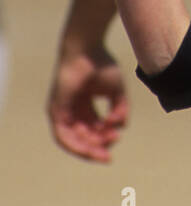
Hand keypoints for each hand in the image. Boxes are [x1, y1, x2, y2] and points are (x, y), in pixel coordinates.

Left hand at [47, 43, 128, 162]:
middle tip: (109, 156)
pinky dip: (74, 145)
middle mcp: (72, 110)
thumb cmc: (101, 64)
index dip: (105, 136)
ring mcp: (62, 111)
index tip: (118, 137)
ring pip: (72, 140)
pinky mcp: (55, 111)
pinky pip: (62, 136)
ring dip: (87, 149)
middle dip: (97, 147)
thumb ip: (121, 109)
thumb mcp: (117, 91)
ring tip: (101, 153)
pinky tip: (87, 149)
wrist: (86, 49)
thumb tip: (120, 127)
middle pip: (84, 136)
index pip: (93, 128)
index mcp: (85, 104)